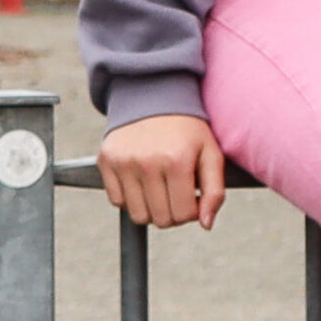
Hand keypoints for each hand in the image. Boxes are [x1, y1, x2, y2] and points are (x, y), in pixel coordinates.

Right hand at [98, 113, 226, 230]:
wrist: (155, 95)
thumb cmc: (187, 129)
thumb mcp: (211, 152)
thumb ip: (215, 190)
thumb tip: (206, 224)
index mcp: (177, 160)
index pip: (183, 215)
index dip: (192, 211)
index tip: (193, 196)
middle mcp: (147, 163)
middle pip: (160, 219)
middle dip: (173, 212)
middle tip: (177, 192)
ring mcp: (124, 163)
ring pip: (138, 215)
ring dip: (151, 209)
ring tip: (160, 187)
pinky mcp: (106, 161)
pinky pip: (117, 201)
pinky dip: (131, 198)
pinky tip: (142, 180)